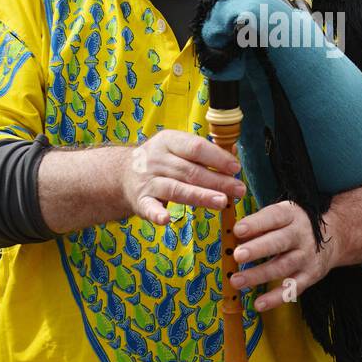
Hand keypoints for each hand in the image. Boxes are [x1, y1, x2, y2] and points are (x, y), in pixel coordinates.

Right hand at [120, 130, 245, 225]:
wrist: (122, 174)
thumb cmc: (161, 161)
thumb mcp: (177, 147)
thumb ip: (202, 152)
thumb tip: (233, 158)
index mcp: (168, 141)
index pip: (196, 148)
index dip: (217, 158)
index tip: (236, 168)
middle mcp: (156, 159)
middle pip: (191, 171)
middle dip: (218, 181)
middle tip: (239, 190)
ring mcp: (147, 181)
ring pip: (176, 189)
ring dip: (200, 196)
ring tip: (222, 202)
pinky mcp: (140, 201)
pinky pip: (149, 208)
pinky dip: (157, 214)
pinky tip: (167, 220)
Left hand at [229, 201, 338, 311]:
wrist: (333, 237)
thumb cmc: (295, 225)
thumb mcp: (282, 216)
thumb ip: (259, 224)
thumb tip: (234, 236)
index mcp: (291, 215)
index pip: (274, 217)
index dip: (256, 223)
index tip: (238, 230)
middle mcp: (301, 235)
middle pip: (279, 243)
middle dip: (258, 249)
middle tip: (238, 255)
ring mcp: (307, 256)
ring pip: (282, 267)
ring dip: (258, 275)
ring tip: (236, 281)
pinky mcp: (310, 276)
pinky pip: (292, 289)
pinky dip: (275, 298)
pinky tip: (258, 304)